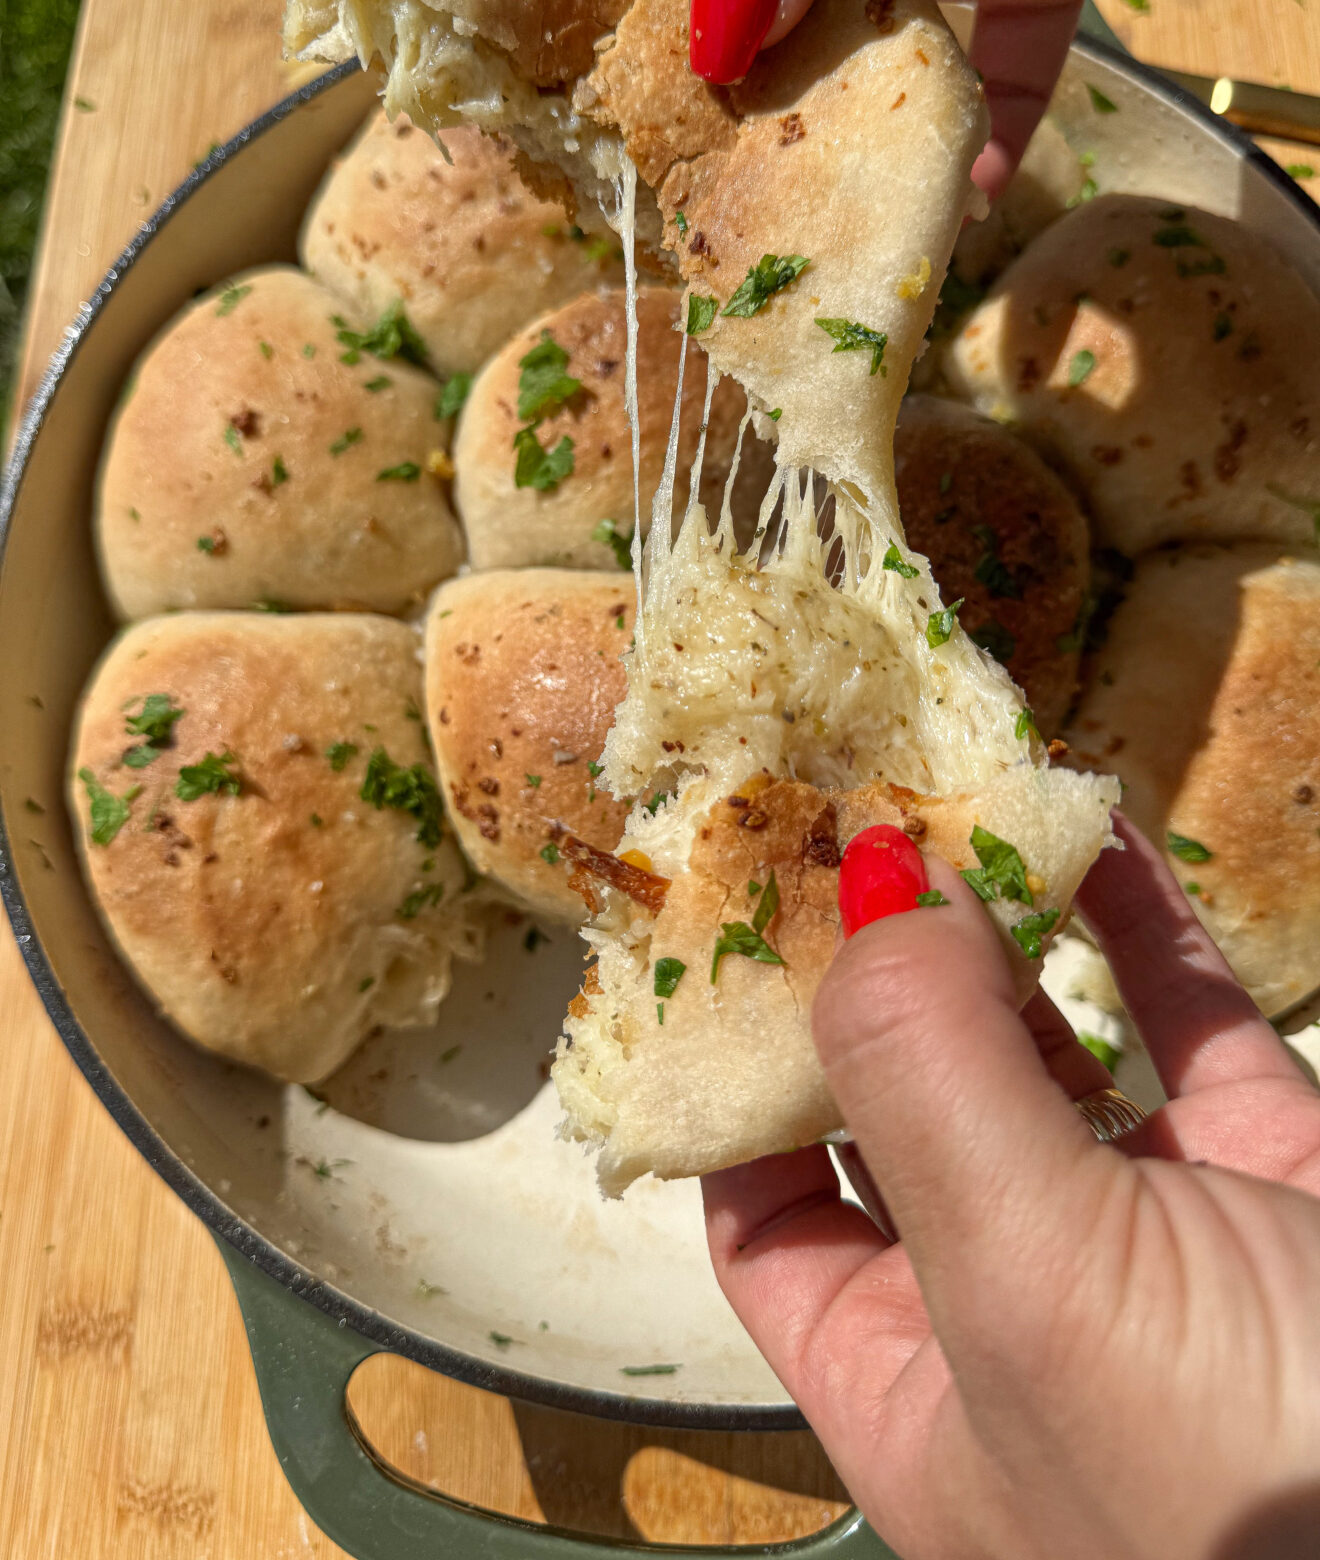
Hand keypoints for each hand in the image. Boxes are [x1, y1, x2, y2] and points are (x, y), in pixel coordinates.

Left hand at [703, 817, 1319, 1559]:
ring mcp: (1155, 1243)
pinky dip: (1142, 927)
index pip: (768, 1209)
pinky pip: (1190, 1032)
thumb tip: (870, 885)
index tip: (742, 925)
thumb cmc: (1245, 1494)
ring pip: (1050, 1054)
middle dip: (879, 971)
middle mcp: (1013, 1314)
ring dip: (1006, 927)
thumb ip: (927, 1074)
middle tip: (852, 822)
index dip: (747, 1069)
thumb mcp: (1031, 1287)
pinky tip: (1099, 830)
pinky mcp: (1277, 1187)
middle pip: (907, 1108)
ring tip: (960, 802)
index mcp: (907, 1387)